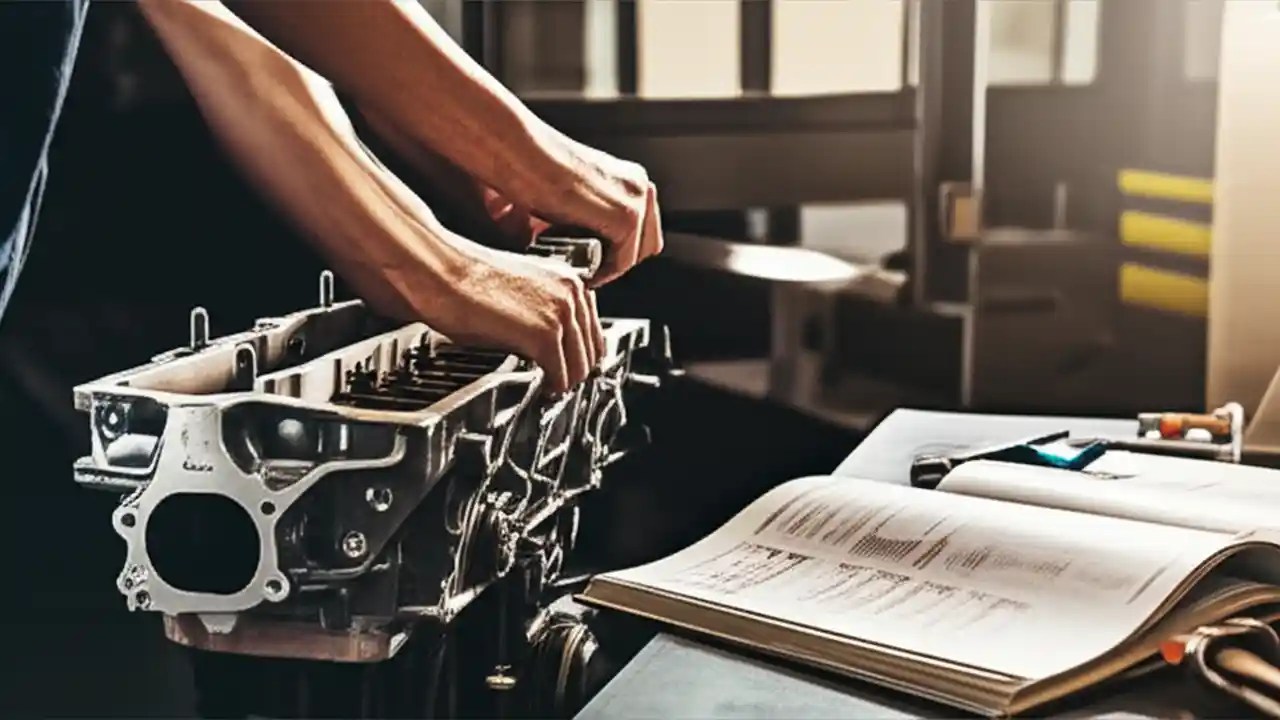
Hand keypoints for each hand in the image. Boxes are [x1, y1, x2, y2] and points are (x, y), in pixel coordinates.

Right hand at [356, 246, 604, 393]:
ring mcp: (561, 312)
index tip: (570, 370)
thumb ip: (545, 311)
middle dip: (575, 373)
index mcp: (568, 279)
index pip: (593, 330)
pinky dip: (552, 388)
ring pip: (580, 367)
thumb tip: (554, 346)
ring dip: (564, 383)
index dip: (582, 356)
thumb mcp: (521, 291)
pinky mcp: (544, 334)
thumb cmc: (468, 281)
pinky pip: (560, 375)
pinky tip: (540, 389)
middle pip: (591, 351)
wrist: (441, 272)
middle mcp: (572, 292)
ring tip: (547, 389)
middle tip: (557, 385)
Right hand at [518, 136, 664, 286]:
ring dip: (609, 267)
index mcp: (626, 177)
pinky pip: (624, 261)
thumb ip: (581, 218)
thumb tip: (576, 247)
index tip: (593, 261)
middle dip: (619, 259)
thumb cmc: (529, 168)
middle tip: (589, 269)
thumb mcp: (566, 195)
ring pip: (637, 254)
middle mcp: (637, 184)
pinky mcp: (626, 218)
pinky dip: (604, 272)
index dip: (618, 251)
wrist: (519, 154)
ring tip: (582, 271)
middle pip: (646, 243)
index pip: (641, 228)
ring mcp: (636, 200)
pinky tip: (582, 272)